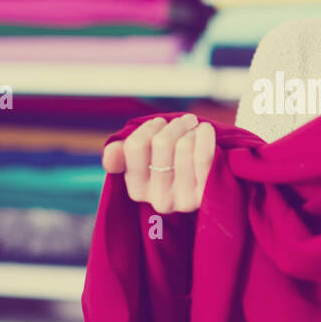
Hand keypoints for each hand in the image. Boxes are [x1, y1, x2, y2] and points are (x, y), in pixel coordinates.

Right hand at [101, 113, 215, 212]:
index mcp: (136, 190)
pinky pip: (203, 156)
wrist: (210, 184)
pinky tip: (205, 131)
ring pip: (183, 146)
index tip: (160, 123)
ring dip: (191, 130)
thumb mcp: (144, 161)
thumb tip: (110, 154)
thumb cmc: (172, 164)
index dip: (149, 128)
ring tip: (195, 130)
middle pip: (161, 142)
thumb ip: (122, 154)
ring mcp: (183, 201)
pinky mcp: (205, 195)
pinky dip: (205, 136)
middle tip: (185, 121)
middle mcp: (158, 200)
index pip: (134, 147)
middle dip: (174, 125)